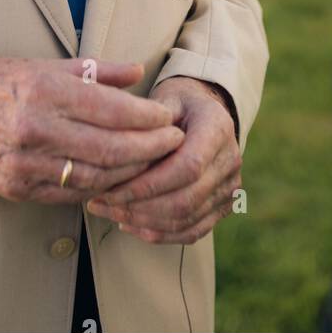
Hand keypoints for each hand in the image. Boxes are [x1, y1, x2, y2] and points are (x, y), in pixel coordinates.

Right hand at [0, 56, 185, 204]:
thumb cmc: (0, 84)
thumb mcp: (44, 66)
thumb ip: (95, 71)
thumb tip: (137, 71)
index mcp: (45, 90)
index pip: (113, 110)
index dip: (148, 118)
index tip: (169, 118)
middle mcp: (37, 127)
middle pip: (112, 147)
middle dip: (151, 147)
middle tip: (174, 143)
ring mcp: (27, 162)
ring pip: (98, 176)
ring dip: (133, 172)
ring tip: (154, 162)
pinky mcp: (20, 187)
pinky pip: (73, 193)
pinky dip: (102, 188)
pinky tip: (120, 180)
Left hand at [85, 76, 241, 243]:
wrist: (204, 111)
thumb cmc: (177, 102)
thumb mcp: (163, 98)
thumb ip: (146, 121)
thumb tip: (117, 151)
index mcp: (217, 128)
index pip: (187, 166)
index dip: (148, 184)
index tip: (111, 188)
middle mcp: (230, 160)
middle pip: (186, 199)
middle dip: (139, 207)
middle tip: (101, 203)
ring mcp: (230, 187)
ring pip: (186, 220)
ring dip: (143, 222)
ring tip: (108, 212)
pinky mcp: (224, 206)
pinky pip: (192, 232)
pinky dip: (158, 234)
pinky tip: (128, 224)